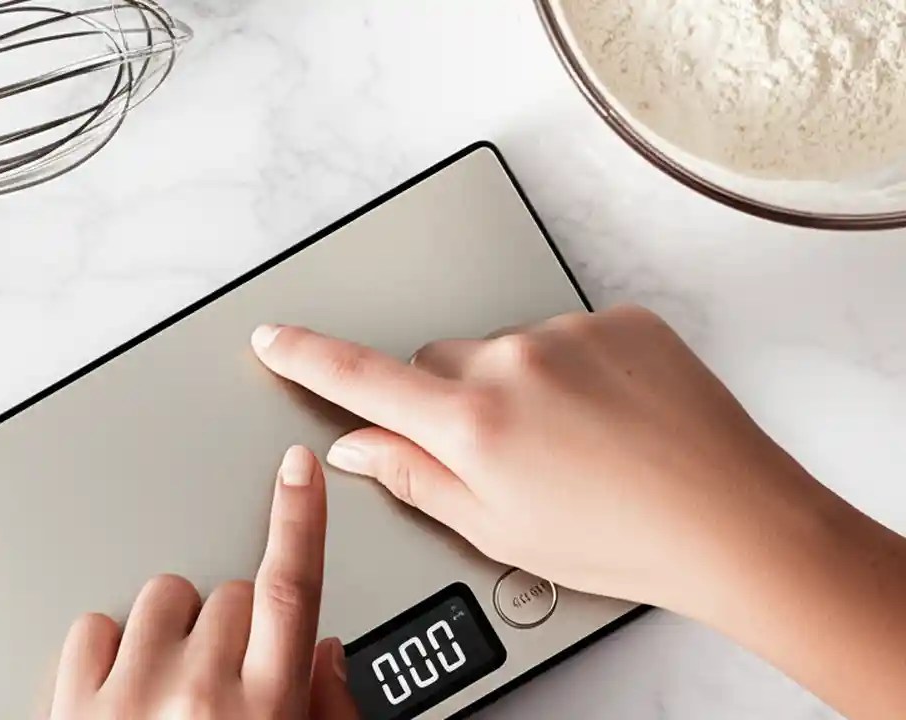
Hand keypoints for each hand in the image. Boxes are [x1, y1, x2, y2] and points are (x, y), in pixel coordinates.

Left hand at [48, 446, 358, 719]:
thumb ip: (325, 710)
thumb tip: (323, 654)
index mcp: (265, 709)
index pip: (290, 588)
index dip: (299, 519)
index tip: (299, 468)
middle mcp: (197, 695)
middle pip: (230, 595)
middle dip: (232, 629)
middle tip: (223, 687)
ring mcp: (130, 694)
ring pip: (162, 596)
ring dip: (170, 633)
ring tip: (168, 694)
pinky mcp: (73, 702)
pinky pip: (94, 628)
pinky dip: (109, 652)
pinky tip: (122, 694)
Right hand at [249, 305, 836, 614]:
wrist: (733, 521)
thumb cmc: (619, 541)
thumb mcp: (494, 530)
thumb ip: (412, 475)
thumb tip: (356, 446)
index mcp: (471, 422)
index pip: (363, 377)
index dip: (308, 355)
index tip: (273, 335)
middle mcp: (512, 362)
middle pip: (439, 362)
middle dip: (448, 399)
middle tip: (496, 453)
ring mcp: (569, 333)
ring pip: (505, 349)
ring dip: (517, 385)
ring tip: (573, 441)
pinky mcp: (619, 318)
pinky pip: (565, 333)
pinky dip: (571, 368)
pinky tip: (607, 414)